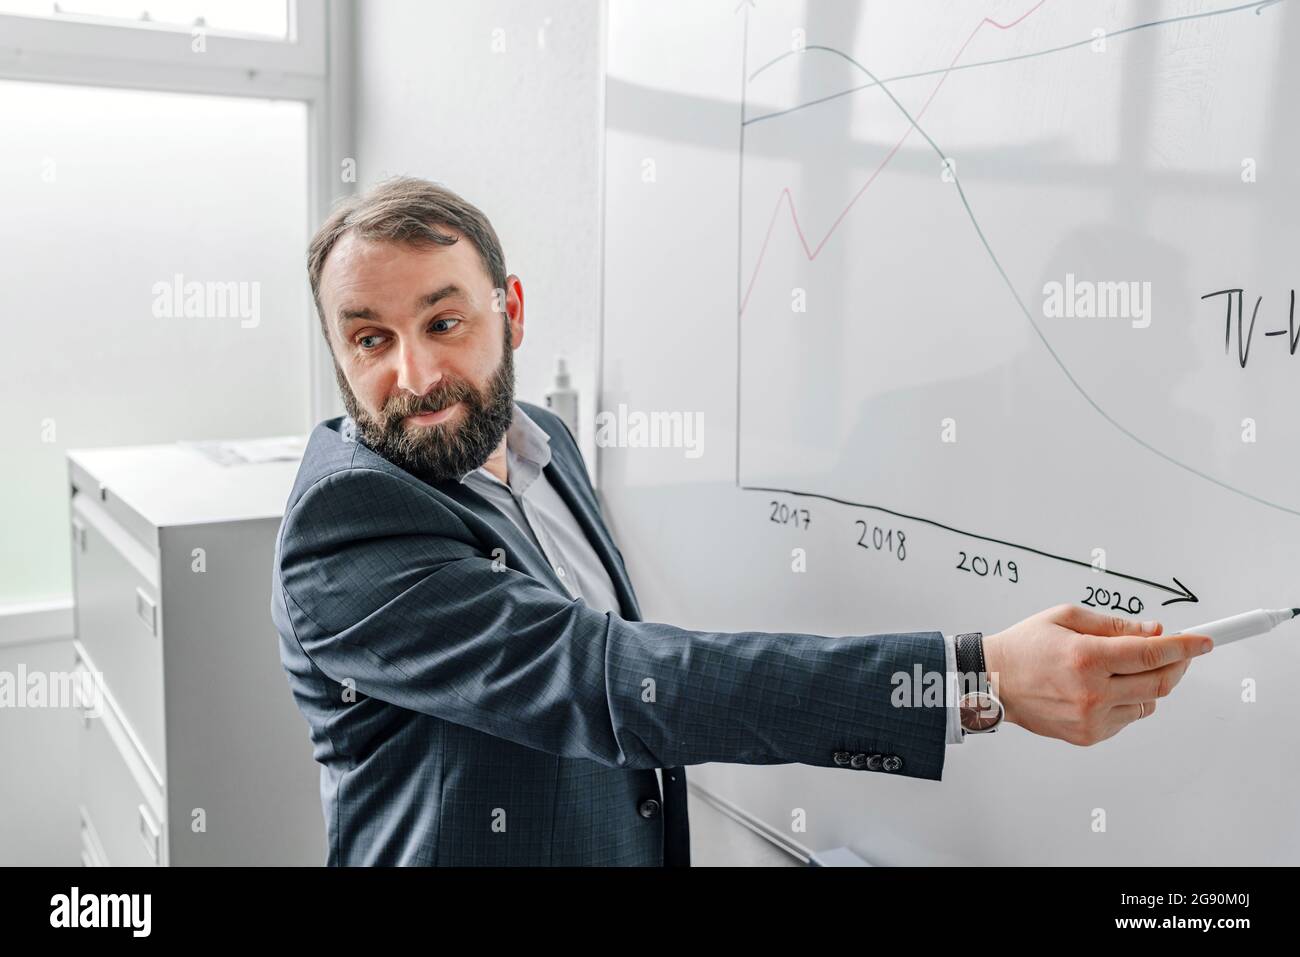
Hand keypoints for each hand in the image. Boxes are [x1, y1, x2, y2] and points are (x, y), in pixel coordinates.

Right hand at [980, 603, 1212, 745]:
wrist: (993, 681)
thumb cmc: (1025, 646)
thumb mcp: (1066, 618)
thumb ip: (1115, 626)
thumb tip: (1154, 632)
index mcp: (1086, 657)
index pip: (1152, 653)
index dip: (1184, 646)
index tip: (1202, 641)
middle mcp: (1092, 691)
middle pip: (1160, 682)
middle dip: (1178, 665)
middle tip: (1180, 653)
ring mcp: (1091, 718)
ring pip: (1148, 703)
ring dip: (1151, 683)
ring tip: (1131, 668)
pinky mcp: (1089, 734)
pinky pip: (1128, 718)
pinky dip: (1129, 700)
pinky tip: (1108, 687)